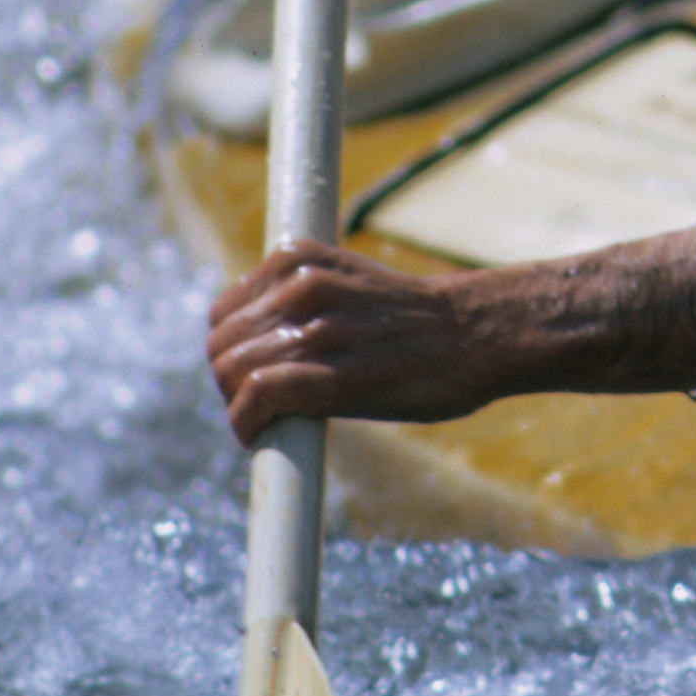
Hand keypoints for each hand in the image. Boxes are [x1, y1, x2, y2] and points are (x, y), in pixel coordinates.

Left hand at [208, 242, 523, 440]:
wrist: (474, 335)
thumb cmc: (416, 319)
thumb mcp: (349, 281)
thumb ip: (303, 297)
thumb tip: (260, 340)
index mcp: (299, 259)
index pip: (223, 313)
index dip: (229, 351)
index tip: (248, 376)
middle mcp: (300, 286)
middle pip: (221, 345)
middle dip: (228, 382)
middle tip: (256, 408)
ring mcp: (316, 328)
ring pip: (232, 370)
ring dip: (237, 407)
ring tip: (262, 424)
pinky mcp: (332, 373)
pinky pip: (257, 395)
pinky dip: (246, 422)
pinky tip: (257, 435)